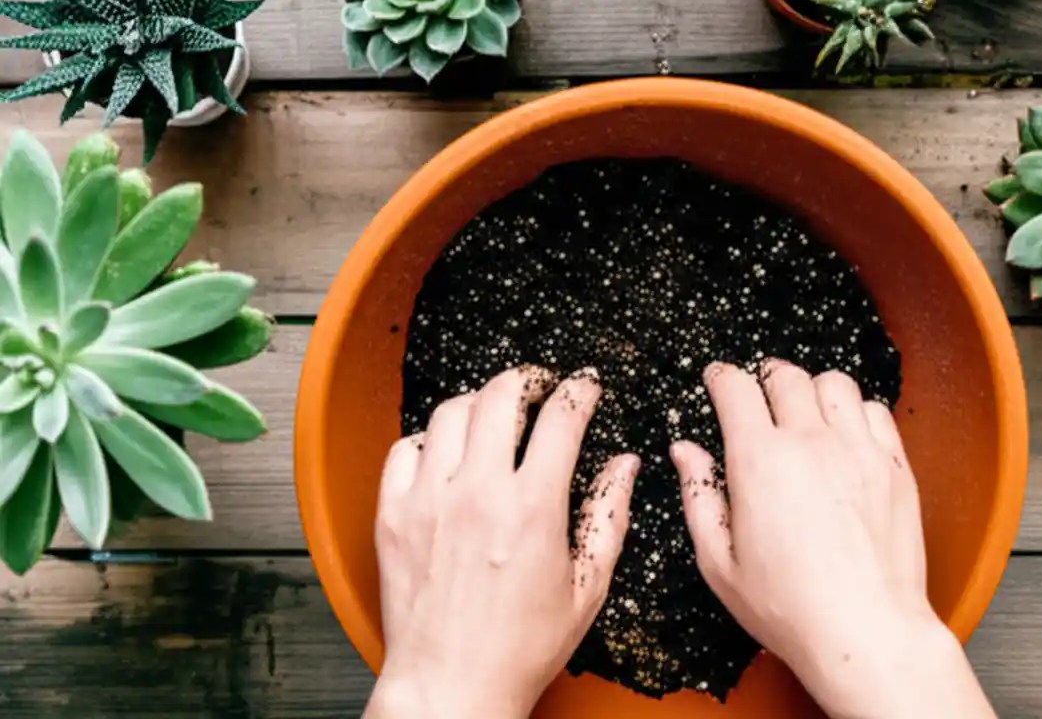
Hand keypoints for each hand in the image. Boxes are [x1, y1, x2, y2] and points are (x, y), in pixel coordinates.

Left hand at [365, 366, 639, 718]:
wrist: (452, 685)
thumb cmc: (521, 647)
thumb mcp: (587, 586)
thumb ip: (609, 516)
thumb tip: (624, 466)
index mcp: (533, 508)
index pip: (561, 417)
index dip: (579, 391)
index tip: (585, 387)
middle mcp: (478, 493)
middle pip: (500, 395)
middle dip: (528, 379)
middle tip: (540, 387)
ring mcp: (428, 500)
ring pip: (450, 412)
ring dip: (479, 403)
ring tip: (494, 415)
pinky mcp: (393, 514)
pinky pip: (404, 448)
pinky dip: (428, 439)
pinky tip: (446, 454)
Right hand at [672, 360, 993, 718]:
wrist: (865, 631)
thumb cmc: (789, 608)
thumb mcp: (719, 562)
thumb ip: (699, 496)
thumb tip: (685, 451)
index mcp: (759, 461)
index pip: (736, 388)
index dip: (721, 377)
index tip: (718, 380)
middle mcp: (811, 443)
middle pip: (785, 375)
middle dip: (764, 378)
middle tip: (758, 395)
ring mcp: (859, 450)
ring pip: (834, 383)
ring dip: (812, 390)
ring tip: (804, 413)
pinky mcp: (894, 467)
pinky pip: (875, 411)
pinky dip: (856, 412)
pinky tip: (845, 436)